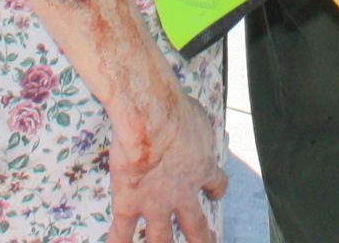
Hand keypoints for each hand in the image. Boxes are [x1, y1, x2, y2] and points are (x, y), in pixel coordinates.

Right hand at [106, 83, 226, 242]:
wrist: (151, 117)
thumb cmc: (175, 108)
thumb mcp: (197, 115)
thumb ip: (195, 126)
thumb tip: (191, 120)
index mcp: (202, 168)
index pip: (217, 183)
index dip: (217, 189)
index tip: (216, 193)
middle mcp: (182, 193)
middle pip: (196, 226)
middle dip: (202, 240)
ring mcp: (155, 203)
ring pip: (161, 238)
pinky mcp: (129, 203)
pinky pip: (121, 232)